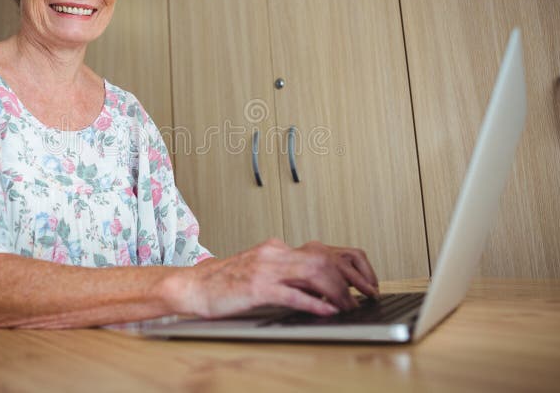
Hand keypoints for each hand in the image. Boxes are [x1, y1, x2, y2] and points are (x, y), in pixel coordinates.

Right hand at [174, 238, 378, 318]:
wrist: (194, 286)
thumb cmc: (226, 283)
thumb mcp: (262, 272)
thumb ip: (288, 275)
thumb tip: (322, 289)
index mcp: (276, 248)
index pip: (323, 250)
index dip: (349, 265)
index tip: (364, 282)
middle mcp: (274, 253)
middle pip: (324, 258)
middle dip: (350, 278)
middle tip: (365, 295)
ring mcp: (265, 269)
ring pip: (313, 273)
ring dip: (337, 291)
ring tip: (349, 306)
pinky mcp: (257, 288)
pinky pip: (292, 294)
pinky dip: (314, 303)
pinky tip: (327, 311)